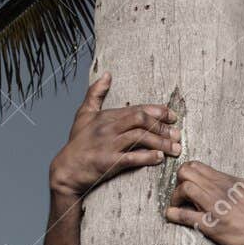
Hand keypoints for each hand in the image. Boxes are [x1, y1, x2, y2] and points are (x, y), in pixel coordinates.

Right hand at [49, 72, 181, 197]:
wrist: (66, 169)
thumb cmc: (77, 143)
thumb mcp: (83, 114)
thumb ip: (95, 94)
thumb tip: (106, 75)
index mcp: (106, 116)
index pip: (137, 109)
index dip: (158, 111)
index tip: (172, 116)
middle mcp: (108, 127)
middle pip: (141, 120)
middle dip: (162, 126)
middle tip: (177, 134)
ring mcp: (108, 144)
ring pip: (139, 138)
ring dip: (160, 142)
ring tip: (175, 148)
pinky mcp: (108, 162)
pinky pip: (131, 157)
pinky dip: (147, 157)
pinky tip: (159, 158)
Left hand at [164, 135, 243, 244]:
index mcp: (227, 179)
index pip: (196, 165)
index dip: (187, 172)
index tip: (188, 182)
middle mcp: (218, 190)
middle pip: (185, 173)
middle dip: (178, 181)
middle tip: (181, 193)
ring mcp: (213, 208)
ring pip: (183, 190)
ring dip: (175, 197)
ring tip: (178, 205)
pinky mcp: (210, 226)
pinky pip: (185, 216)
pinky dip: (173, 214)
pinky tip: (172, 215)